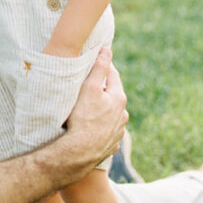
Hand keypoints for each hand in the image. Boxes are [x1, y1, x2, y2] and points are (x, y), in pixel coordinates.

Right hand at [64, 48, 127, 167]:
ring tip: (89, 107)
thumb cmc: (83, 118)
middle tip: (89, 84)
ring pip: (112, 114)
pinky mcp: (111, 144)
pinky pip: (108, 130)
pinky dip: (102, 126)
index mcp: (119, 98)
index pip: (113, 75)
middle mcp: (123, 114)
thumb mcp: (89, 88)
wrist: (80, 152)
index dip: (103, 67)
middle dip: (103, 89)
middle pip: (113, 95)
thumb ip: (99, 68)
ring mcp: (118, 131)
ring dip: (104, 109)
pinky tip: (92, 126)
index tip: (95, 61)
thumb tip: (107, 50)